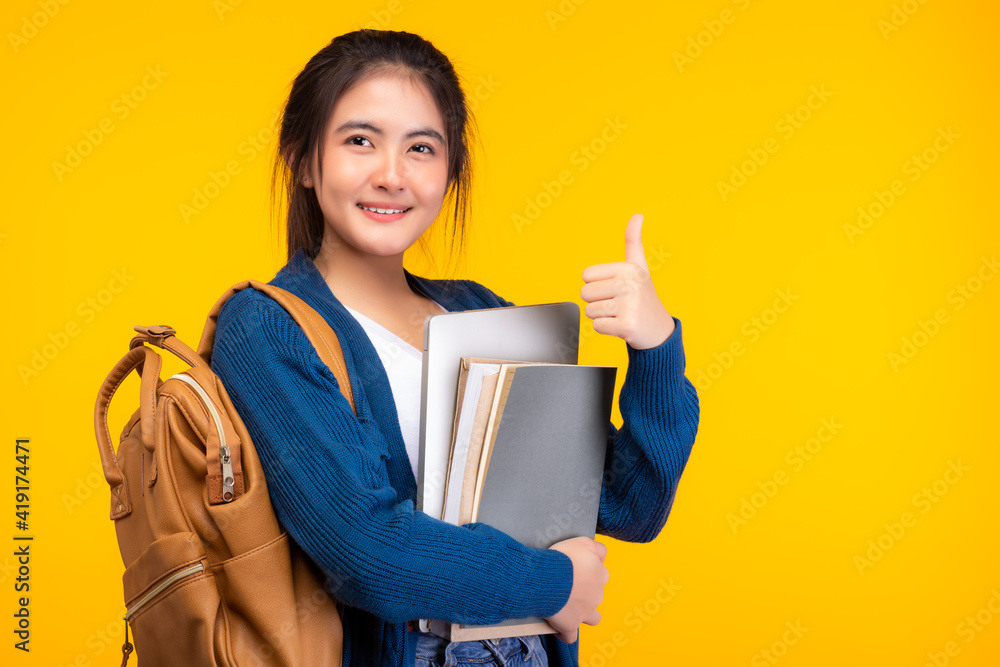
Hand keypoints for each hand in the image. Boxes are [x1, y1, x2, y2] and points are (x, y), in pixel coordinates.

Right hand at [545, 536, 608, 643]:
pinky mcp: (570, 625)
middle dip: (583, 592)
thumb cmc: (563, 558)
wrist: (546, 577)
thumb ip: (597, 548)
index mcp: (600, 575)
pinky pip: (570, 636)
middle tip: (564, 584)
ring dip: (583, 614)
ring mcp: (585, 612)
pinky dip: (564, 633)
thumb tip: (603, 555)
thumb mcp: (583, 542)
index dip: (586, 573)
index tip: (573, 570)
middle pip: (594, 595)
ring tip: (567, 607)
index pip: (599, 574)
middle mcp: (597, 595)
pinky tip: (558, 628)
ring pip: (592, 618)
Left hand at [580, 213, 674, 348]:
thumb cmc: (643, 296)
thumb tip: (638, 215)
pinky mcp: (626, 325)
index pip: (587, 275)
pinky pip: (597, 326)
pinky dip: (606, 328)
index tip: (615, 288)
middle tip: (617, 304)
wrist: (659, 330)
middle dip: (597, 301)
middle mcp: (629, 284)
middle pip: (585, 293)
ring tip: (620, 314)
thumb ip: (633, 241)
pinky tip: (621, 325)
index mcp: (628, 268)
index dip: (596, 284)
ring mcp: (629, 305)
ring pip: (589, 310)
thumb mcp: (639, 266)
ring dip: (601, 316)